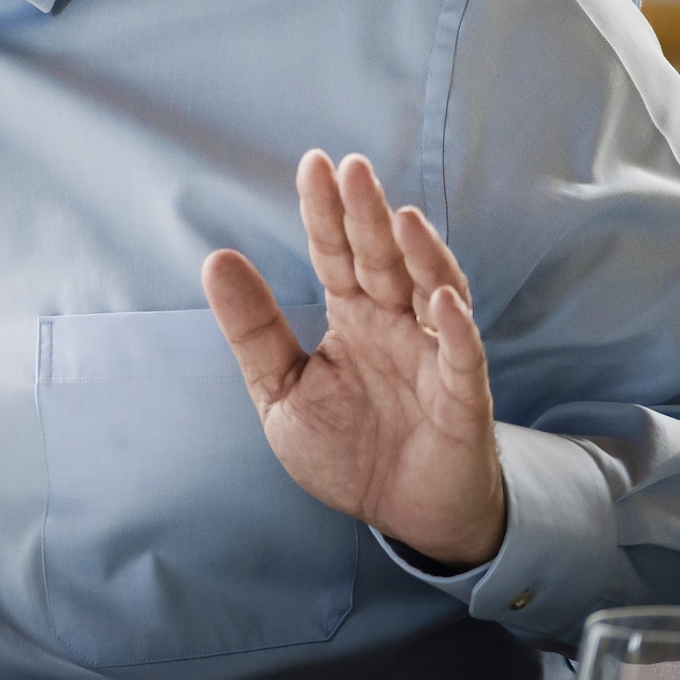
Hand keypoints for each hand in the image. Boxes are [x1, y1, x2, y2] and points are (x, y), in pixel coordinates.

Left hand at [201, 150, 506, 568]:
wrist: (403, 515)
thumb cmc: (348, 448)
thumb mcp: (283, 390)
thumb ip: (254, 330)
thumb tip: (216, 258)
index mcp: (352, 317)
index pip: (336, 254)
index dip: (326, 212)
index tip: (314, 164)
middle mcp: (395, 325)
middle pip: (383, 260)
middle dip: (369, 215)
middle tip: (353, 168)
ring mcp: (432, 356)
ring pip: (432, 291)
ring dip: (421, 255)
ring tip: (401, 218)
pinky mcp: (463, 398)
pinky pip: (462, 356)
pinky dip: (456, 328)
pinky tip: (442, 300)